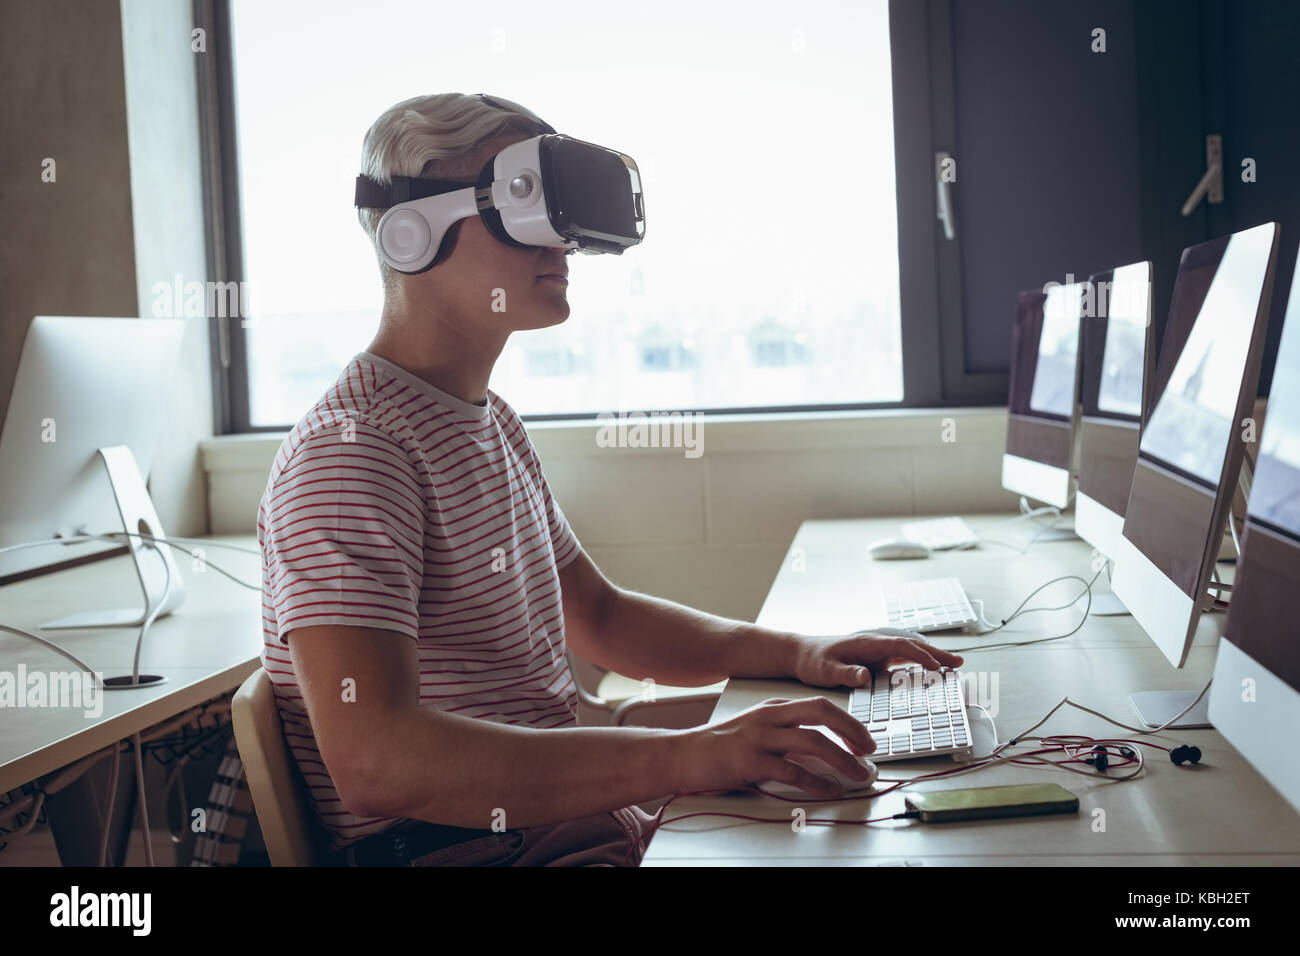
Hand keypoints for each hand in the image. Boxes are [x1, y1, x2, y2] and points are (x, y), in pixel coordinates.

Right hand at [671, 697, 877, 796]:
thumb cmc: (718, 746)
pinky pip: (792, 771)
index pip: (820, 705)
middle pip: (822, 713)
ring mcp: (760, 738)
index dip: (848, 721)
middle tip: (869, 751)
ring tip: (857, 774)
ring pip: (812, 741)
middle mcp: (769, 717)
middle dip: (852, 731)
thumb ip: (784, 734)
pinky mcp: (750, 761)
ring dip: (841, 760)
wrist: (681, 755)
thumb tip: (821, 751)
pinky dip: (816, 782)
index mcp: (772, 708)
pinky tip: (828, 789)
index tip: (864, 739)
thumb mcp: (754, 729)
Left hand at [790, 629, 963, 688]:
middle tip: (959, 663)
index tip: (938, 667)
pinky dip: (919, 659)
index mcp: (866, 643)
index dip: (921, 656)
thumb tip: (865, 676)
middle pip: (911, 644)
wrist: (801, 652)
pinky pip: (902, 655)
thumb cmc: (812, 660)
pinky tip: (929, 666)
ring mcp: (876, 648)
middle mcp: (875, 642)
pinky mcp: (874, 655)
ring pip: (910, 648)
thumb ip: (845, 673)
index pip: (900, 647)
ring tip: (953, 664)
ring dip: (931, 655)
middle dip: (936, 653)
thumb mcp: (824, 670)